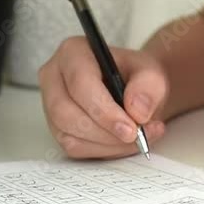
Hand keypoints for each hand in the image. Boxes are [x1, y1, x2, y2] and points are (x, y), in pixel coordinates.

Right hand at [38, 37, 167, 158]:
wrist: (136, 90)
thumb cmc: (137, 76)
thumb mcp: (152, 73)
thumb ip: (149, 87)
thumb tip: (137, 111)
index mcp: (73, 53)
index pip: (79, 84)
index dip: (104, 110)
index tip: (131, 128)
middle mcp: (54, 77)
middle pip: (66, 113)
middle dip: (105, 132)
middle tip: (136, 136)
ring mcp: (51, 105)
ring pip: (70, 135)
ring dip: (108, 144)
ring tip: (138, 137)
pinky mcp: (58, 128)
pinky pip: (75, 148)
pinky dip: (104, 150)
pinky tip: (123, 142)